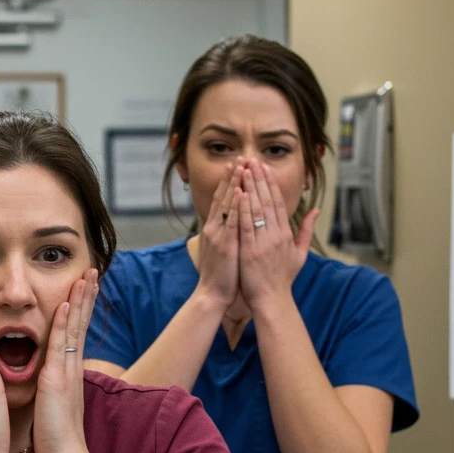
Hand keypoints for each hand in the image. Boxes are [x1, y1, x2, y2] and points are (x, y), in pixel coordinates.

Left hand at [33, 268, 97, 452]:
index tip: (85, 285)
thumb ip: (58, 383)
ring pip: (75, 328)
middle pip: (81, 322)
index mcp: (69, 370)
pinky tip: (66, 304)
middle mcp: (72, 366)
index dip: (81, 307)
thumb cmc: (56, 433)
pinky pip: (61, 346)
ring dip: (79, 300)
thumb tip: (56, 373)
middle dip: (86, 295)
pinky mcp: (57, 380)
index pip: (77, 330)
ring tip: (86, 275)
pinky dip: (64, 324)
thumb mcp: (56, 400)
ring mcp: (67, 371)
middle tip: (92, 269)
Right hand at [195, 161, 244, 311]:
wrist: (212, 294)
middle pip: (223, 197)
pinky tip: (241, 192)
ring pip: (227, 204)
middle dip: (232, 177)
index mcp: (214, 229)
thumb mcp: (220, 251)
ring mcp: (218, 235)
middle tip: (240, 158)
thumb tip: (229, 224)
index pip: (223, 201)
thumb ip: (225, 234)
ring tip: (241, 167)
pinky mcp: (224, 244)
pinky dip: (236, 205)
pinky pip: (232, 221)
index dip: (229, 183)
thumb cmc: (220, 275)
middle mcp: (213, 228)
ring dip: (235, 185)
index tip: (237, 166)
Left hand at [238, 159, 319, 312]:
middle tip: (251, 160)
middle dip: (259, 179)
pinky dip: (243, 209)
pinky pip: (246, 225)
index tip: (263, 168)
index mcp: (286, 234)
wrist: (272, 300)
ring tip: (243, 170)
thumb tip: (315, 210)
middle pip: (267, 201)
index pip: (278, 202)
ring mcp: (263, 242)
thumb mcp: (300, 253)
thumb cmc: (282, 278)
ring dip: (249, 188)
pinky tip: (238, 194)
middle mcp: (276, 235)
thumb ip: (306, 231)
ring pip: (256, 209)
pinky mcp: (251, 250)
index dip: (270, 183)